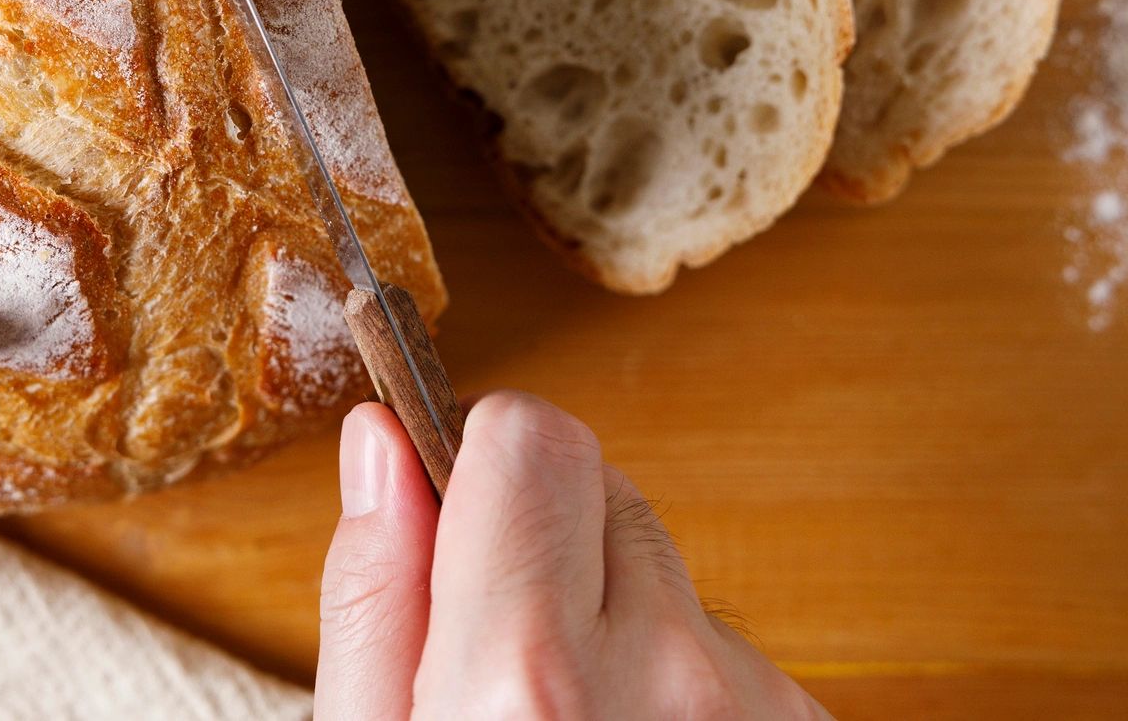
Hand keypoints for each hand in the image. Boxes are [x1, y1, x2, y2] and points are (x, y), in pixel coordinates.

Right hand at [317, 392, 830, 718]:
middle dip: (547, 550)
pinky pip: (724, 643)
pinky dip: (680, 686)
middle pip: (603, 485)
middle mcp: (666, 676)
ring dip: (620, 625)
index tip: (456, 537)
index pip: (531, 433)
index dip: (478, 475)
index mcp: (526, 676)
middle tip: (507, 672)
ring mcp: (752, 703)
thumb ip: (375, 599)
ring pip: (666, 569)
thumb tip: (380, 438)